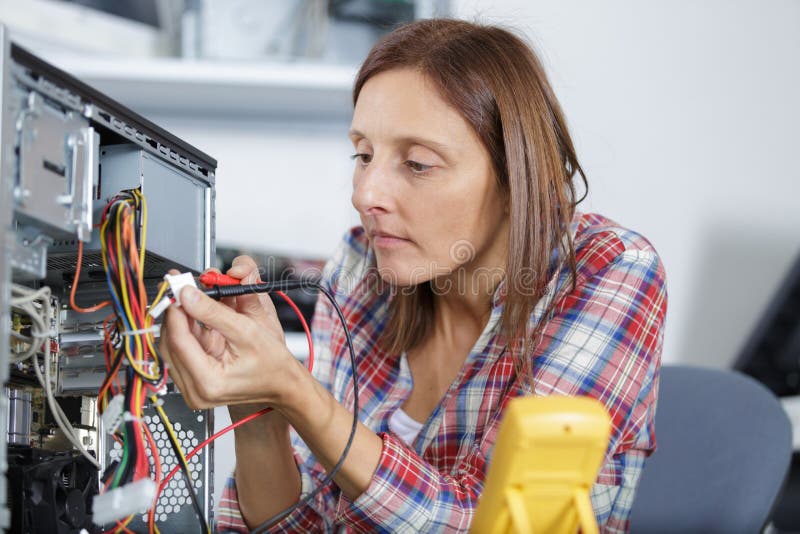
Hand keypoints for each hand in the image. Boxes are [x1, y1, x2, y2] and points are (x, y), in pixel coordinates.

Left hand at [159, 256, 300, 411]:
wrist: (282, 382)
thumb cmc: (272, 363)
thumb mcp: (247, 330)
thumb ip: (214, 311)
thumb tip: (188, 295)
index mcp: (209, 383)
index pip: (178, 341)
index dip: (177, 310)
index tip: (179, 289)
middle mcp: (196, 391)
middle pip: (169, 343)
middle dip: (176, 313)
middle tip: (182, 289)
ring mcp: (193, 388)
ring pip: (173, 345)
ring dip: (180, 319)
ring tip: (192, 298)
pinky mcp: (194, 380)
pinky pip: (182, 350)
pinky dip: (187, 329)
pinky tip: (196, 315)